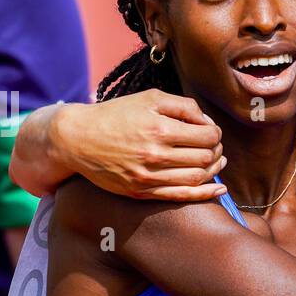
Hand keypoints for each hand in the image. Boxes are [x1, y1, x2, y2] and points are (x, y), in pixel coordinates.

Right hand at [55, 89, 227, 200]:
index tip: (211, 131)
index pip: (207, 136)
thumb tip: (208, 122)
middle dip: (216, 150)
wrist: (77, 139)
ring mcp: (149, 177)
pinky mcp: (142, 192)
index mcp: (160, 128)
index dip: (215, 133)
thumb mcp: (149, 98)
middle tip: (214, 145)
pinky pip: (181, 196)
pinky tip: (219, 189)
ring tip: (216, 161)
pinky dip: (205, 194)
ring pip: (197, 178)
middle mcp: (155, 155)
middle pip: (204, 157)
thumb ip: (183, 106)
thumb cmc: (115, 115)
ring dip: (213, 170)